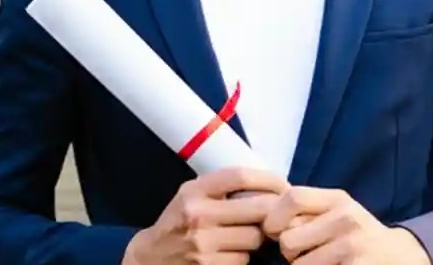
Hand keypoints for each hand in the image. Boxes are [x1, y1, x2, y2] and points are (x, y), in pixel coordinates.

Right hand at [122, 167, 289, 264]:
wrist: (149, 259)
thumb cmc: (178, 223)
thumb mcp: (190, 195)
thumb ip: (220, 188)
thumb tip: (267, 185)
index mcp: (195, 191)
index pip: (241, 176)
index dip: (269, 179)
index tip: (283, 185)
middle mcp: (198, 215)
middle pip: (258, 209)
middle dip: (273, 212)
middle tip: (277, 214)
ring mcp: (203, 245)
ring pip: (254, 238)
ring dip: (257, 238)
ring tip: (247, 236)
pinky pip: (243, 260)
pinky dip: (244, 257)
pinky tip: (233, 253)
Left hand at [262, 187, 431, 264]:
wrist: (401, 257)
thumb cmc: (358, 235)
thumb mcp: (339, 212)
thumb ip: (309, 210)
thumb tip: (263, 215)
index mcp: (338, 199)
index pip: (292, 198)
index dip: (273, 217)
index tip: (273, 231)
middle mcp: (346, 218)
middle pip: (289, 239)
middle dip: (289, 252)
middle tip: (304, 253)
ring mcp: (353, 245)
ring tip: (323, 263)